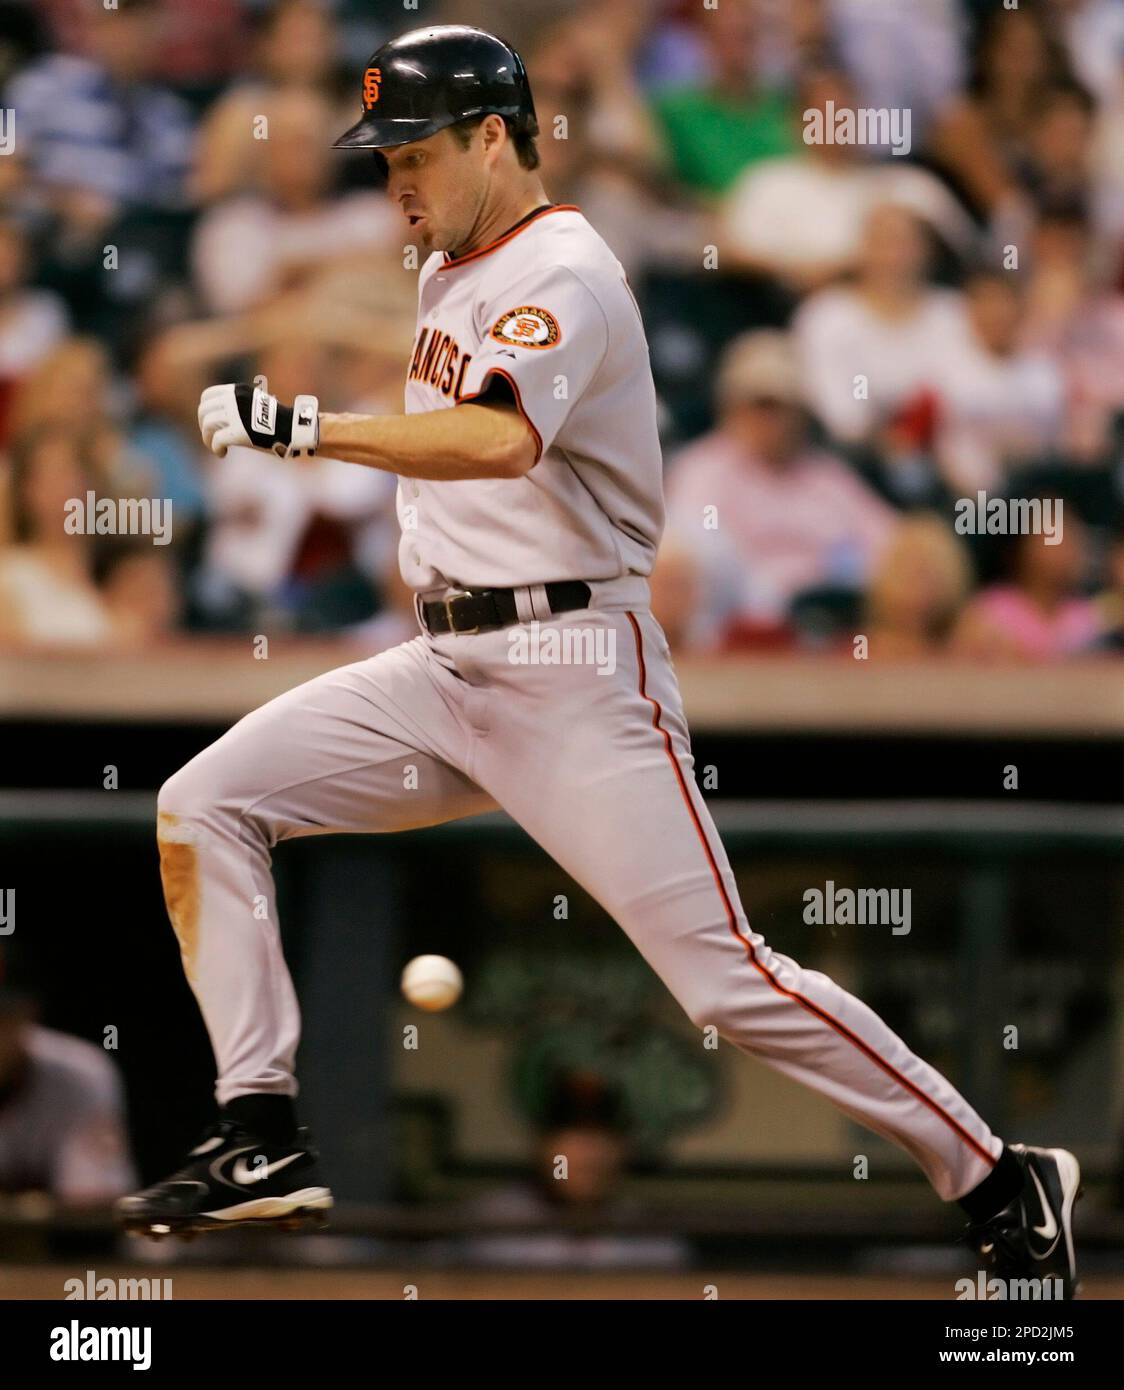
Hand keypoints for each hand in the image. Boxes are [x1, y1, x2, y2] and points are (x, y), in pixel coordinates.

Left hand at [198, 383, 318, 458]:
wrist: (292, 430)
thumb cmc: (278, 421)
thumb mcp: (256, 404)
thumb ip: (240, 405)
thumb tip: (226, 417)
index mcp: (237, 391)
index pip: (207, 395)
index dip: (205, 410)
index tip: (211, 423)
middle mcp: (233, 399)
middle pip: (204, 411)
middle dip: (204, 426)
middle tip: (212, 437)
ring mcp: (235, 414)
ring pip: (207, 425)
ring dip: (207, 439)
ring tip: (216, 448)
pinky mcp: (238, 432)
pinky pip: (216, 440)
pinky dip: (216, 448)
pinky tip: (222, 454)